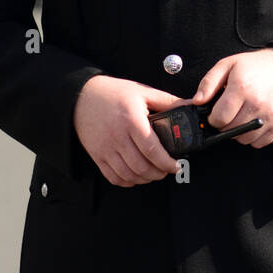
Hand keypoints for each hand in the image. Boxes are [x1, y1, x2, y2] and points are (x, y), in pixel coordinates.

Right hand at [73, 75, 191, 186]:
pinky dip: (128, 181)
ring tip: (154, 173)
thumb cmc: (113, 93)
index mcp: (131, 120)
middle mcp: (117, 137)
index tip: (176, 165)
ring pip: (129, 175)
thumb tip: (191, 104)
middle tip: (167, 170)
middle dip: (159, 173)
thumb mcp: (142, 92)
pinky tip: (136, 176)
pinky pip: (113, 177)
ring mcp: (106, 148)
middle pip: (142, 166)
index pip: (152, 150)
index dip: (167, 163)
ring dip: (145, 179)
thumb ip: (167, 101)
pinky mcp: (97, 155)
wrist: (81, 96)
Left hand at [193, 49, 272, 148]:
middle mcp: (257, 103)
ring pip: (244, 139)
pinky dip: (253, 137)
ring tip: (241, 117)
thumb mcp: (227, 65)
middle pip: (230, 130)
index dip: (213, 118)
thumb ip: (208, 83)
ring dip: (238, 132)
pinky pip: (260, 142)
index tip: (216, 113)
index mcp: (242, 88)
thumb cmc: (255, 66)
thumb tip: (197, 101)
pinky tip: (252, 122)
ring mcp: (270, 115)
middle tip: (229, 113)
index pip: (219, 118)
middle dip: (225, 125)